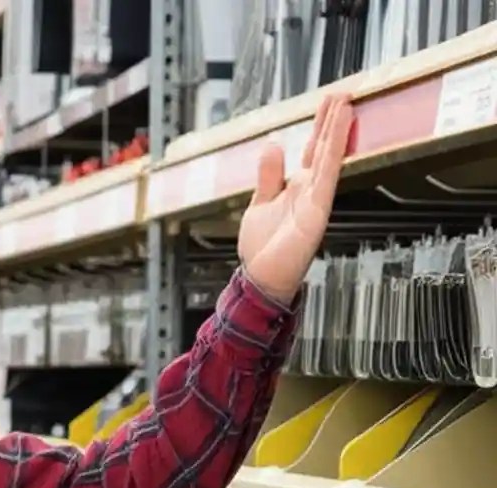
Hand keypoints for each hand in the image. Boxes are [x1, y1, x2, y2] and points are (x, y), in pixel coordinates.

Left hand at [238, 93, 354, 302]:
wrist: (262, 278)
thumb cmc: (263, 248)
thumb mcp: (260, 203)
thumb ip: (269, 176)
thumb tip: (273, 146)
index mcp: (297, 187)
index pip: (312, 150)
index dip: (320, 126)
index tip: (328, 102)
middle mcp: (309, 190)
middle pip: (324, 147)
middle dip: (332, 120)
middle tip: (343, 92)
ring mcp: (315, 199)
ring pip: (329, 157)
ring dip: (337, 130)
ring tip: (345, 103)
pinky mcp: (316, 209)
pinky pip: (327, 174)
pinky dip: (333, 151)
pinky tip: (339, 132)